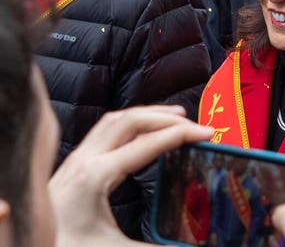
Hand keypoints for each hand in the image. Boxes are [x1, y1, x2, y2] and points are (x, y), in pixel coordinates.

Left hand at [49, 105, 212, 246]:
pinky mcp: (70, 167)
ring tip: (173, 117)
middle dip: (166, 117)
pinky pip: (103, 130)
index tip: (207, 133)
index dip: (182, 135)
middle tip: (194, 124)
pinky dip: (129, 123)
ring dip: (146, 114)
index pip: (148, 143)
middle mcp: (83, 161)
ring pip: (115, 120)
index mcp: (95, 177)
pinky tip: (139, 133)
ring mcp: (74, 161)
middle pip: (131, 120)